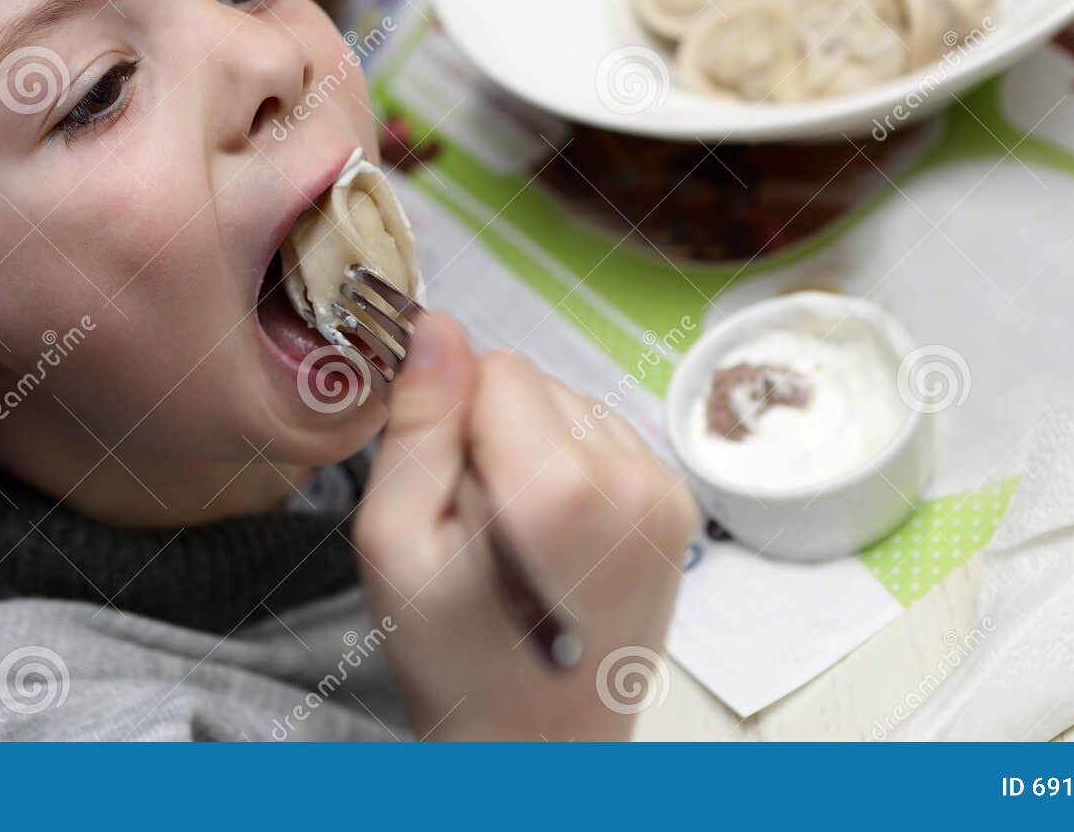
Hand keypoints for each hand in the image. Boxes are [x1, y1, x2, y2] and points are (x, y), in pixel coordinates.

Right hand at [355, 312, 696, 739]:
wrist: (540, 749)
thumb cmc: (459, 662)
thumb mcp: (396, 547)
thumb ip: (417, 428)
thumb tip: (438, 324)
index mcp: (562, 492)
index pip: (495, 365)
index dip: (451, 418)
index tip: (446, 490)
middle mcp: (633, 479)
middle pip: (536, 383)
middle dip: (492, 435)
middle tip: (479, 529)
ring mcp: (665, 492)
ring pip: (569, 404)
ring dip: (531, 452)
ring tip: (517, 542)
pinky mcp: (677, 503)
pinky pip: (603, 437)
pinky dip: (568, 471)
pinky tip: (552, 540)